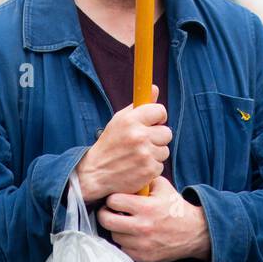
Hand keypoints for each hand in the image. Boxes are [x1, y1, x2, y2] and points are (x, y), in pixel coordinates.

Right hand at [75, 86, 171, 203]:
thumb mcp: (119, 120)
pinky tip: (138, 167)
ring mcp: (145, 154)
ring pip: (165, 150)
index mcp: (131, 120)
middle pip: (167, 132)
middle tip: (144, 142)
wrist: (95, 173)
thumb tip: (155, 88)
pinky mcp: (148, 171)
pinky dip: (151, 168)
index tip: (153, 123)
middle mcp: (139, 136)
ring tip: (138, 156)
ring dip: (155, 154)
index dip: (158, 117)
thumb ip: (138, 105)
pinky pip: (160, 165)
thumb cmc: (109, 144)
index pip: (160, 110)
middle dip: (158, 137)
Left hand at [96, 176, 210, 261]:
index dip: (112, 198)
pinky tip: (131, 234)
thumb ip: (144, 180)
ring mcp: (142, 244)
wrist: (194, 232)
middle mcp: (142, 227)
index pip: (114, 201)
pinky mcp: (144, 257)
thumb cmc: (176, 207)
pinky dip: (124, 242)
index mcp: (146, 207)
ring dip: (116, 229)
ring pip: (114, 236)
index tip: (115, 198)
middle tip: (108, 211)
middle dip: (104, 214)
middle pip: (107, 221)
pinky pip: (123, 249)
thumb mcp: (163, 186)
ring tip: (122, 222)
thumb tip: (124, 177)